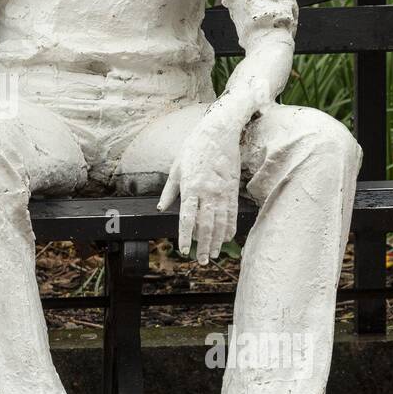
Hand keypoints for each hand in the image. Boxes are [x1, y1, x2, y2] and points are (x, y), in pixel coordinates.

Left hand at [156, 106, 243, 263]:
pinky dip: (229, 227)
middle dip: (203, 245)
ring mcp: (222, 192)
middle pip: (206, 225)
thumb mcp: (176, 167)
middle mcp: (208, 192)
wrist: (220, 132)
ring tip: (212, 255)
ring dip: (216, 241)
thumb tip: (160, 208)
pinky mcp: (232, 189)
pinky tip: (227, 238)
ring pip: (220, 222)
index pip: (188, 217)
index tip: (183, 250)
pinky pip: (232, 213)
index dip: (185, 236)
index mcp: (191, 186)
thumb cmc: (194, 148)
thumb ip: (169, 191)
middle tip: (200, 261)